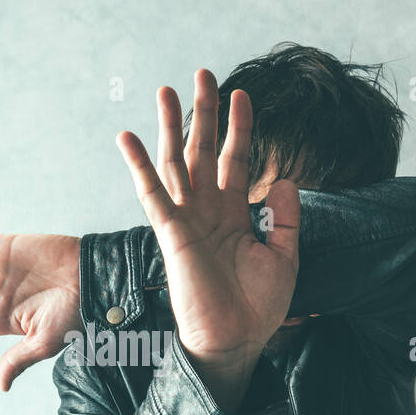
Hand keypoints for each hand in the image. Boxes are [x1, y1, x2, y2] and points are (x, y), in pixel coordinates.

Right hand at [115, 69, 298, 410]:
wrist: (236, 341)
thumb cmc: (258, 308)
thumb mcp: (285, 257)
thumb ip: (286, 219)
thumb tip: (287, 180)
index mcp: (234, 216)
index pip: (236, 160)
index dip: (240, 128)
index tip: (243, 94)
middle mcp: (207, 212)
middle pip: (202, 151)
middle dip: (203, 113)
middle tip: (204, 74)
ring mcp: (186, 221)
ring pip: (175, 163)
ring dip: (171, 126)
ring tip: (167, 89)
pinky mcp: (171, 234)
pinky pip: (152, 193)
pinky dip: (139, 165)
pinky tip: (128, 136)